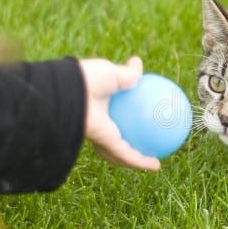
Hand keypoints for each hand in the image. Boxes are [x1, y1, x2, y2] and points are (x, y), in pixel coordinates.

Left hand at [79, 56, 161, 170]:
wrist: (71, 93)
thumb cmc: (88, 79)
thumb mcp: (112, 72)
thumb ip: (128, 73)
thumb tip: (138, 62)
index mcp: (99, 106)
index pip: (116, 114)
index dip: (130, 116)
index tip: (144, 115)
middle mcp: (99, 124)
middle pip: (117, 137)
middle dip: (131, 144)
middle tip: (150, 143)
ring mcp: (101, 136)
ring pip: (120, 154)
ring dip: (137, 162)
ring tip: (155, 164)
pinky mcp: (104, 145)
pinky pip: (125, 156)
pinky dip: (140, 162)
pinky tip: (155, 165)